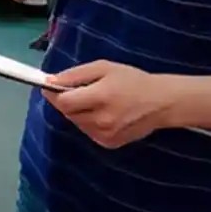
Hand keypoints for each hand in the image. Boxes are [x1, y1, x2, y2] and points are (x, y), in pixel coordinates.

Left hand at [42, 60, 172, 148]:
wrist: (161, 102)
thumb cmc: (132, 80)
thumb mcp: (103, 67)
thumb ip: (75, 74)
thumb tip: (49, 81)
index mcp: (100, 98)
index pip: (64, 102)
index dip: (53, 94)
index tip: (50, 86)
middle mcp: (101, 120)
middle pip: (68, 113)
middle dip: (67, 101)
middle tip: (80, 90)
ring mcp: (105, 135)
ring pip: (76, 123)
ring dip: (78, 112)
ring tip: (95, 101)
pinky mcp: (109, 144)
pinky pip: (87, 131)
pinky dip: (88, 122)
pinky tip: (103, 113)